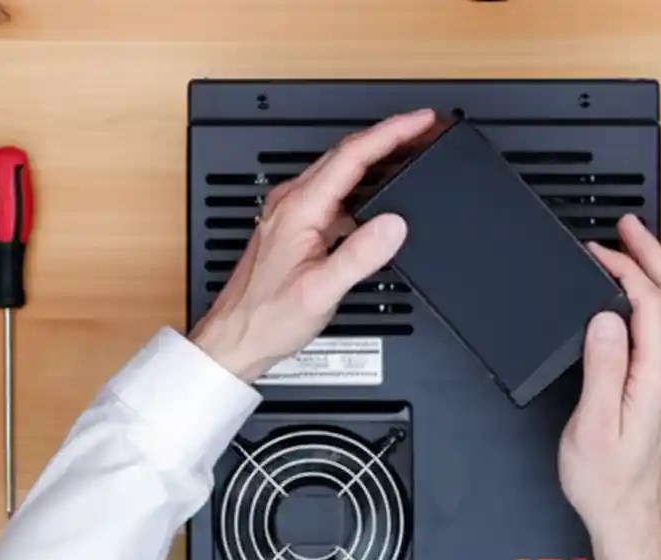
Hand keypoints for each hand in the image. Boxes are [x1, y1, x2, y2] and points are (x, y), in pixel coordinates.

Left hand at [191, 109, 436, 381]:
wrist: (236, 337)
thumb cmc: (267, 317)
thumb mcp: (320, 291)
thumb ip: (359, 255)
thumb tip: (393, 225)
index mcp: (299, 209)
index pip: (352, 156)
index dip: (391, 133)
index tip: (421, 122)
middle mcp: (292, 202)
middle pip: (346, 152)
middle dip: (389, 135)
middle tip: (424, 128)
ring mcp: (291, 212)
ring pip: (339, 168)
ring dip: (375, 155)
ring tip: (408, 150)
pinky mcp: (294, 225)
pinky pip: (332, 189)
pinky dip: (361, 180)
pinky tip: (377, 189)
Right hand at [558, 215, 660, 559]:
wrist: (632, 519)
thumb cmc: (609, 482)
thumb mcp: (592, 425)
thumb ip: (603, 367)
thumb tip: (606, 317)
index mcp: (660, 377)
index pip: (651, 301)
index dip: (626, 267)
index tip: (599, 250)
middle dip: (653, 253)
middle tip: (628, 224)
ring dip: (659, 272)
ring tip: (633, 249)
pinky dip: (658, 298)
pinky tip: (639, 296)